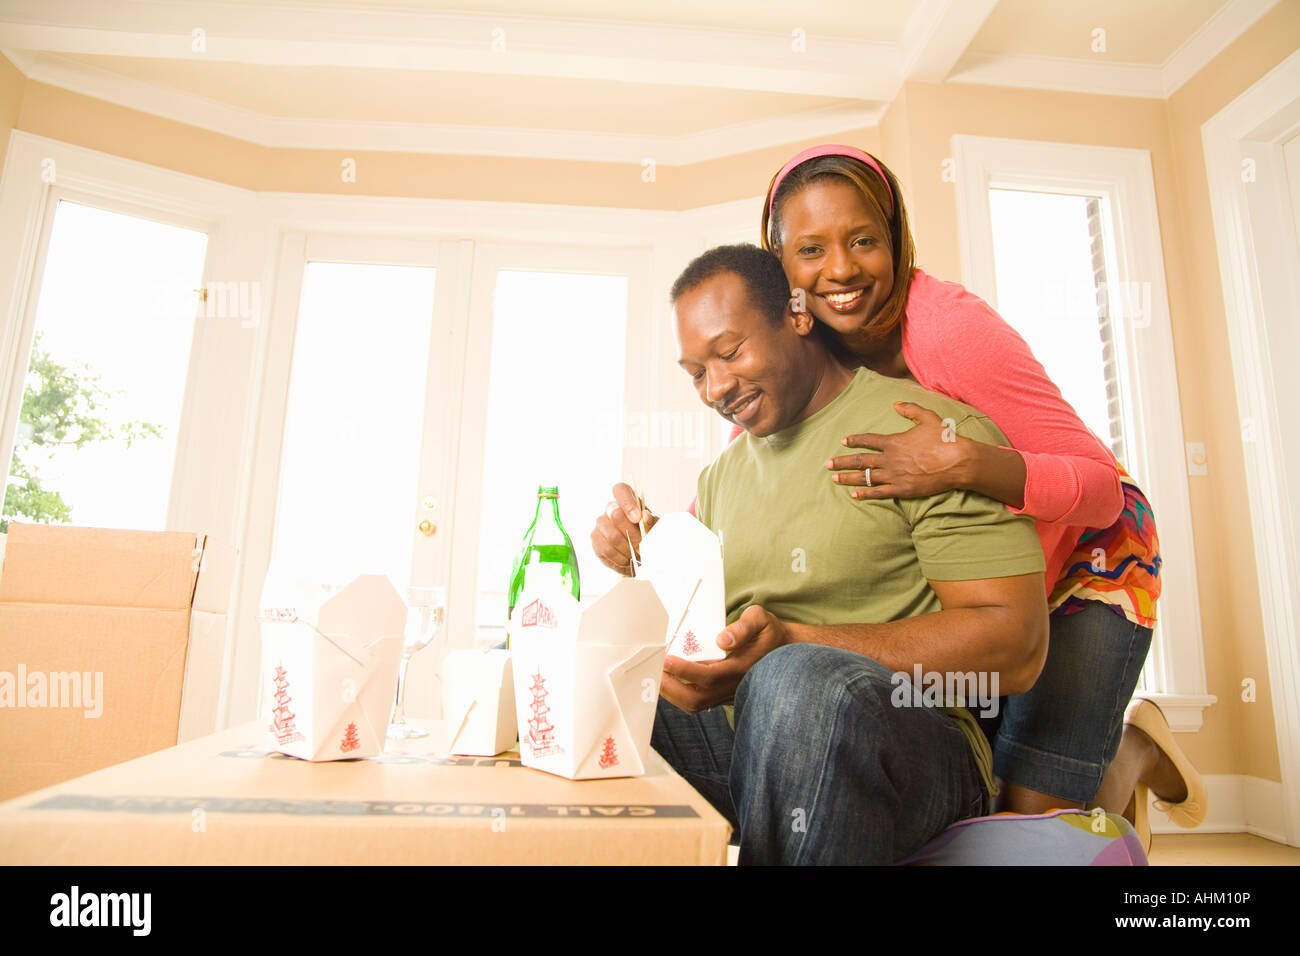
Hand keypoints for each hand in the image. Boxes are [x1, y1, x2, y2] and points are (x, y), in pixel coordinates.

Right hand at [589, 482, 658, 575]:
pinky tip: (627, 561)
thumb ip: (652, 522)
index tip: (637, 518)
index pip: (620, 490)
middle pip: (615, 515)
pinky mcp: (596, 540)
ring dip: (627, 549)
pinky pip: (605, 550)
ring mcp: (601, 524)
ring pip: (611, 536)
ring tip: (637, 556)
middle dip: (631, 533)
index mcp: (626, 499)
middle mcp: (610, 508)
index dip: (628, 503)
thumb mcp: (655, 527)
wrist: (640, 552)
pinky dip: (619, 558)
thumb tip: (645, 516)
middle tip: (642, 545)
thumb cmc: (648, 534)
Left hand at [659, 605, 790, 712]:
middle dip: (671, 688)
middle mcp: (733, 686)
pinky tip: (668, 681)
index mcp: (742, 668)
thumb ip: (743, 627)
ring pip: (696, 705)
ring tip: (656, 676)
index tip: (666, 659)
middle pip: (697, 699)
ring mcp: (728, 694)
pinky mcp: (723, 696)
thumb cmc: (768, 632)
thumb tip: (722, 639)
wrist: (785, 651)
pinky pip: (698, 702)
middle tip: (653, 671)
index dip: (685, 671)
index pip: (709, 676)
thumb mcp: (760, 620)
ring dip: (673, 694)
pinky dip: (680, 694)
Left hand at [824, 402, 969, 499]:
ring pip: (865, 477)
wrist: (957, 461)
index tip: (843, 441)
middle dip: (842, 462)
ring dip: (848, 478)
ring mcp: (894, 475)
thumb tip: (896, 405)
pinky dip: (865, 493)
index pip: (868, 440)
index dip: (854, 440)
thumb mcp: (928, 417)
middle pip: (860, 460)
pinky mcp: (902, 489)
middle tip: (827, 464)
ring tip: (834, 479)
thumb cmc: (944, 439)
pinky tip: (854, 495)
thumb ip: (910, 409)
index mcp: (894, 441)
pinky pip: (879, 492)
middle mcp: (890, 458)